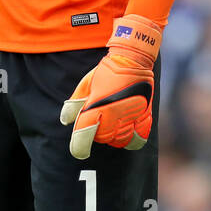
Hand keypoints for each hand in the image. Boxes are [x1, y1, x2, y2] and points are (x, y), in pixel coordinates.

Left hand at [59, 15, 160, 159]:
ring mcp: (131, 116)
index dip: (79, 146)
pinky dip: (131, 138)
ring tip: (112, 123)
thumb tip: (66, 120)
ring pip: (119, 140)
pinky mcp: (145, 116)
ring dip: (113, 136)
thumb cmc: (107, 71)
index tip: (79, 151)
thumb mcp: (86, 84)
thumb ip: (75, 104)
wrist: (133, 59)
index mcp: (97, 106)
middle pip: (102, 138)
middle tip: (98, 119)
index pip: (84, 134)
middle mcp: (114, 114)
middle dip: (97, 133)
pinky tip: (127, 130)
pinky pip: (138, 139)